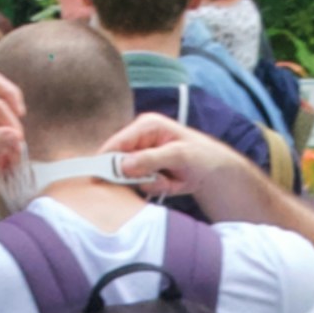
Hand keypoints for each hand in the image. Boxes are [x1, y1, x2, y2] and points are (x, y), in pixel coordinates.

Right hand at [108, 112, 276, 216]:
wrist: (215, 171)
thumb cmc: (201, 155)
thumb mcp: (178, 155)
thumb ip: (151, 159)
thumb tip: (123, 165)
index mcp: (145, 125)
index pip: (116, 142)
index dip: (106, 160)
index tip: (98, 177)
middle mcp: (139, 139)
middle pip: (118, 161)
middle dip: (136, 176)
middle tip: (159, 178)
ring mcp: (141, 156)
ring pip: (129, 177)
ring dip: (149, 183)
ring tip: (170, 179)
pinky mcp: (145, 171)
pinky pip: (140, 185)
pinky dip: (156, 188)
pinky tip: (171, 182)